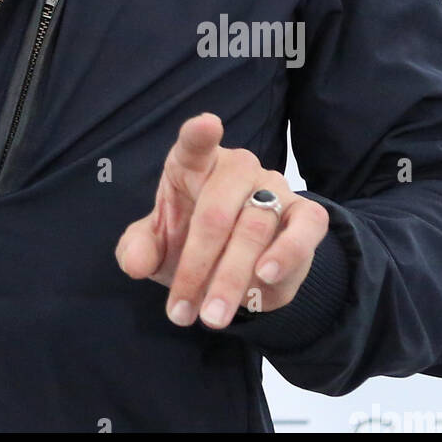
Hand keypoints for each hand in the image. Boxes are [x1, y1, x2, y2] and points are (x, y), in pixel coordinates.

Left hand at [115, 112, 328, 328]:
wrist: (237, 264)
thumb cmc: (189, 239)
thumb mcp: (157, 246)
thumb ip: (138, 249)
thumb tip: (135, 263)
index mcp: (194, 163)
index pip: (195, 144)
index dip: (200, 134)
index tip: (206, 125)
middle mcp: (238, 168)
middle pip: (217, 212)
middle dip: (197, 266)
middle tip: (181, 312)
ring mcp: (274, 187)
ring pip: (256, 228)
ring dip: (231, 278)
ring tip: (212, 316)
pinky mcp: (306, 214)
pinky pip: (305, 228)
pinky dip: (288, 252)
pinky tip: (266, 277)